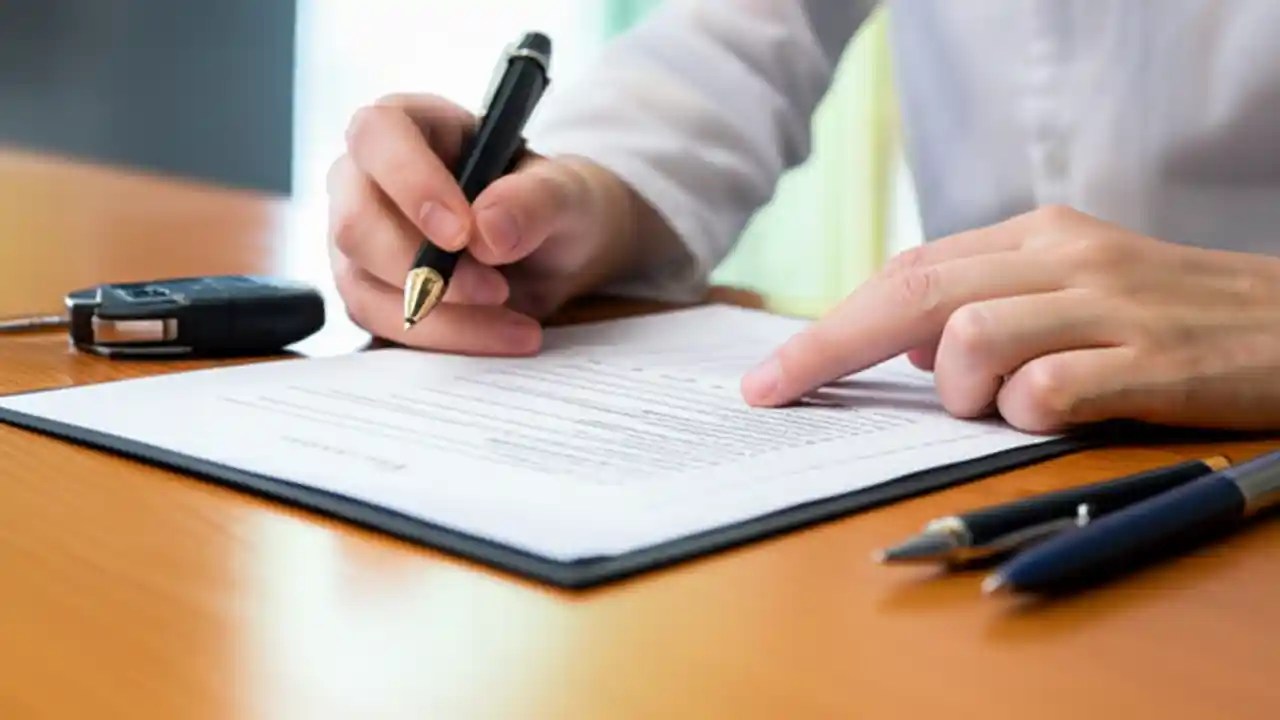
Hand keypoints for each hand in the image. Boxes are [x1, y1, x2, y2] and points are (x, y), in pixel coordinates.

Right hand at [327, 93, 655, 354]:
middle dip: (423, 268)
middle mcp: (368, 178)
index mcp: (411, 124)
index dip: (411, 183)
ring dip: (440, 316)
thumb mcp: (566, 192)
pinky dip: (444, 338)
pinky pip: (385, 323)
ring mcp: (362, 239)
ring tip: (518, 323)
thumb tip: (488, 231)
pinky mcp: (370, 291)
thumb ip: (536, 200)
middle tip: (497, 290)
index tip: (461, 233)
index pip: (380, 136)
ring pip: (363, 286)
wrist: (556, 251)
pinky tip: (501, 335)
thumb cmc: (550, 202)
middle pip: (354, 222)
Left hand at [741, 205, 1279, 432]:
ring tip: (992, 405)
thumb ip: (990, 304)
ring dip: (956, 387)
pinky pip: (1047, 392)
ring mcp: (1108, 309)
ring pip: (969, 334)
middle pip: (913, 292)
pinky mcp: (1153, 365)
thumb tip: (904, 345)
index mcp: (1037, 238)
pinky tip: (1046, 415)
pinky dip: (1023, 414)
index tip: (774, 372)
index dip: (830, 324)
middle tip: (775, 392)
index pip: (906, 271)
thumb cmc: (1172, 316)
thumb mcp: (1075, 288)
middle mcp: (1063, 260)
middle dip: (828, 348)